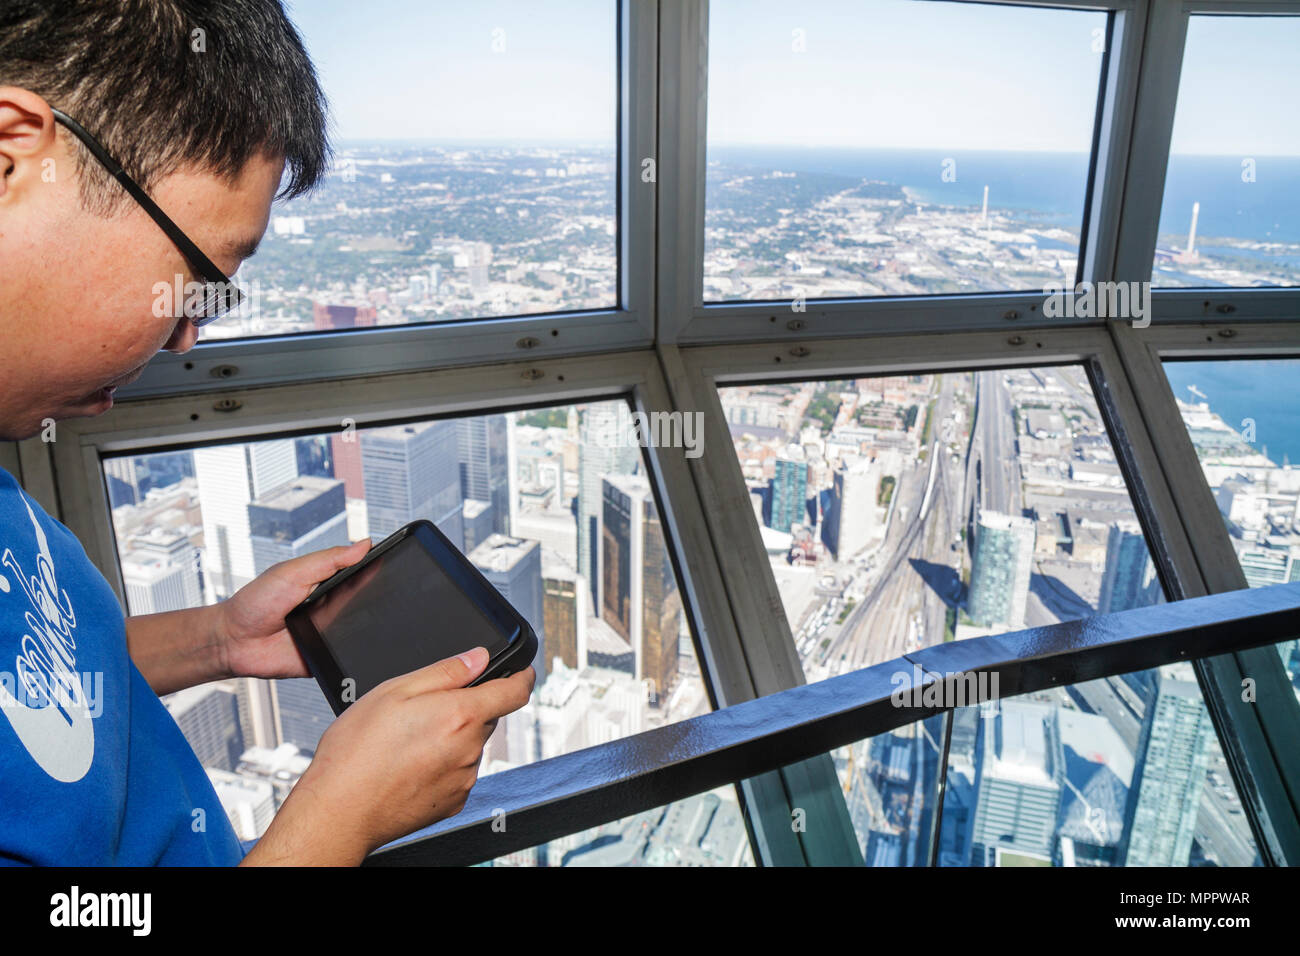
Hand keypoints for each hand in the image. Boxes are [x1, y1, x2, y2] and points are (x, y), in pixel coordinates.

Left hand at [216, 538, 371, 680]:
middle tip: (380, 595)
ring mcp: (331, 632)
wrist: (234, 642)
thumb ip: (328, 560)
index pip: (360, 573)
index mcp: (326, 582)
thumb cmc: (255, 602)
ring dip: (363, 626)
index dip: (378, 567)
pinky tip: (349, 645)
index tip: (395, 560)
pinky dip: (353, 653)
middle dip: (376, 598)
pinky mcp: (327, 657)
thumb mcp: (292, 572)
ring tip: (352, 622)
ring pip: (362, 630)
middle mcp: (332, 607)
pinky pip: (348, 657)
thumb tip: (364, 544)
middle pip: (367, 602)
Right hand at [243, 647, 536, 864]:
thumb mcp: (394, 691)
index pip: (514, 692)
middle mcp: (469, 749)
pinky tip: (409, 766)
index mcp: (459, 715)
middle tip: (422, 711)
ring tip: (406, 742)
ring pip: (469, 745)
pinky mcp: (453, 802)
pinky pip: (458, 773)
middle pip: (485, 717)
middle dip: (465, 708)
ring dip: (451, 738)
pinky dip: (442, 765)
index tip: (522, 672)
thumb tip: (478, 658)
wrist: (339, 811)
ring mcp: (463, 779)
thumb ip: (445, 672)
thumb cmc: (356, 753)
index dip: (521, 676)